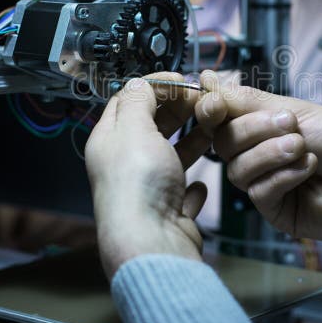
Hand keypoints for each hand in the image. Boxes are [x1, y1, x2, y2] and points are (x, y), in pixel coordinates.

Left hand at [84, 73, 211, 277]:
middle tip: (201, 101)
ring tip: (212, 129)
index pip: (128, 101)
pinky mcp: (168, 212)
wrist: (152, 242)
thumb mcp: (135, 127)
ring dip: (192, 140)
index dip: (156, 86)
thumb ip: (139, 99)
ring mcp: (147, 189)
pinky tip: (200, 183)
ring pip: (170, 156)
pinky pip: (182, 191)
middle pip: (151, 126)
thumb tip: (142, 82)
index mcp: (109, 141)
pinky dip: (194, 184)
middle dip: (176, 110)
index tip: (182, 81)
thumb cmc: (139, 185)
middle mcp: (124, 164)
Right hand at [196, 71, 321, 251]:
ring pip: (237, 169)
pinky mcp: (276, 210)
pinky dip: (282, 176)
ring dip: (270, 154)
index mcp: (261, 126)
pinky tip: (309, 168)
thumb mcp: (298, 110)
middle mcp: (258, 154)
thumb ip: (249, 101)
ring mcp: (266, 183)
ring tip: (303, 147)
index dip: (211, 109)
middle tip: (290, 124)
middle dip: (252, 130)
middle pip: (222, 142)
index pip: (218, 117)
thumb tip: (207, 78)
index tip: (216, 103)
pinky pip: (259, 192)